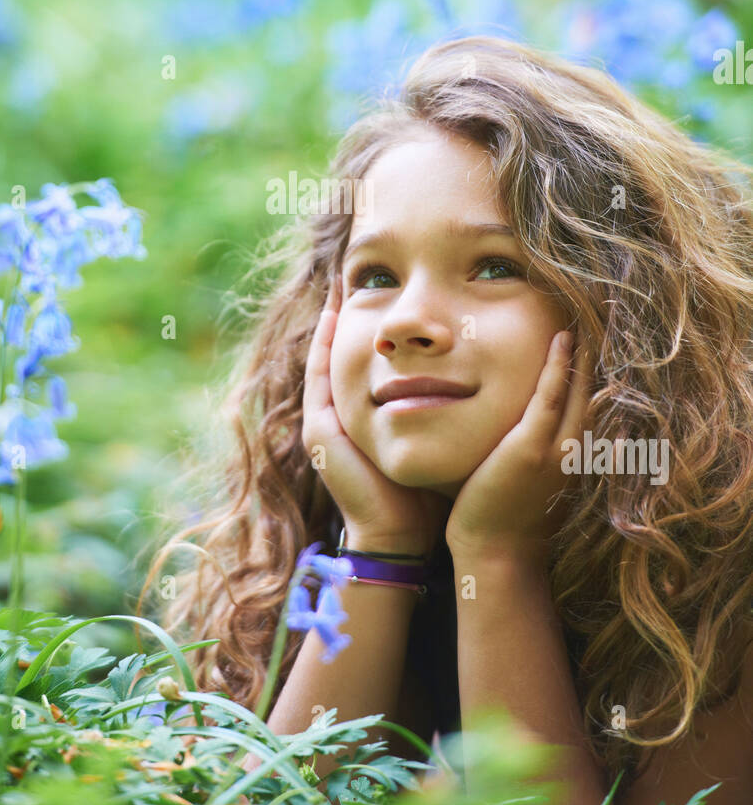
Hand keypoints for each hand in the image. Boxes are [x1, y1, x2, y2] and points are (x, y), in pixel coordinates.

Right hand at [302, 277, 450, 556]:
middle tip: (357, 268)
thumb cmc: (429, 490)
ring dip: (333, 317)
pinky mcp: (319, 431)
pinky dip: (325, 342)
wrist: (403, 536)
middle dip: (349, 310)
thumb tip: (485, 372)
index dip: (376, 321)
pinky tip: (335, 312)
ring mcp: (323, 422)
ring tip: (344, 278)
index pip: (369, 357)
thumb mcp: (439, 434)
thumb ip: (450, 406)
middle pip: (342, 349)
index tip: (390, 282)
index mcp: (367, 415)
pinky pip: (318, 375)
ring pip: (326, 355)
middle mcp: (340, 414)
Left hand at [445, 330, 593, 564]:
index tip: (598, 340)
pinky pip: (551, 396)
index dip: (599, 372)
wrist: (495, 555)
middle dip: (598, 355)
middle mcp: (577, 451)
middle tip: (600, 317)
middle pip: (596, 392)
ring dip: (583, 351)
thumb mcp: (538, 485)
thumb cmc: (506, 521)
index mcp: (577, 458)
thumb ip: (548, 456)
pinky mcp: (531, 447)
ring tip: (586, 316)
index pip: (594, 405)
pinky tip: (563, 339)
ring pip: (579, 389)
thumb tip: (556, 433)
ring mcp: (557, 449)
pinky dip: (559, 366)